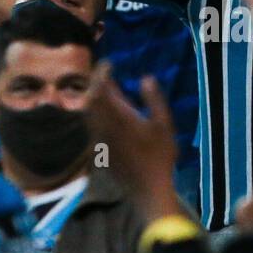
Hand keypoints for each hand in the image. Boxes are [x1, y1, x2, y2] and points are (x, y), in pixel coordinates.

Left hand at [85, 63, 180, 221]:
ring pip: (89, 112)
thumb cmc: (160, 156)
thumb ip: (154, 99)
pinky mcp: (99, 149)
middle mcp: (104, 126)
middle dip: (96, 83)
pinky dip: (95, 112)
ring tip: (103, 90)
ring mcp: (99, 139)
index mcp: (119, 117)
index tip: (108, 64)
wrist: (147, 188)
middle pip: (91, 99)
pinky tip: (105, 113)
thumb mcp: (164, 125)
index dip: (101, 73)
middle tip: (105, 74)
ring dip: (93, 98)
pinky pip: (92, 124)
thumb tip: (145, 78)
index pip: (102, 88)